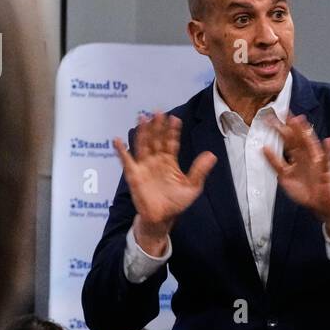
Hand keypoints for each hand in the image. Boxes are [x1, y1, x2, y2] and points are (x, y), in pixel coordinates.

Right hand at [113, 111, 215, 249]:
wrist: (162, 218)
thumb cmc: (176, 203)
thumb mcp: (192, 186)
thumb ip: (200, 170)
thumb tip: (212, 155)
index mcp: (170, 162)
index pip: (171, 142)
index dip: (173, 131)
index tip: (175, 119)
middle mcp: (157, 161)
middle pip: (156, 139)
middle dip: (157, 126)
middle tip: (158, 111)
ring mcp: (144, 166)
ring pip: (143, 145)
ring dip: (142, 131)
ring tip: (142, 117)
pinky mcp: (134, 174)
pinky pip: (126, 161)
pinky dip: (121, 150)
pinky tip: (117, 140)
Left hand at [262, 114, 329, 237]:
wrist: (321, 204)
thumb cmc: (306, 190)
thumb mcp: (285, 176)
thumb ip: (275, 162)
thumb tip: (264, 148)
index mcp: (297, 157)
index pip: (287, 140)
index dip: (279, 129)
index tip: (269, 118)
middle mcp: (307, 156)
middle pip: (298, 138)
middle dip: (291, 126)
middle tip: (283, 113)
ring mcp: (317, 162)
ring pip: (311, 144)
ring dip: (306, 133)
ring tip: (301, 121)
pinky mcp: (326, 171)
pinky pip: (328, 160)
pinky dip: (329, 151)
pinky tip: (329, 141)